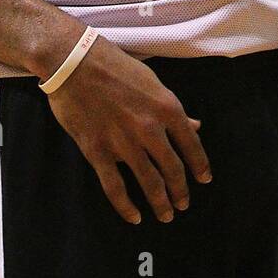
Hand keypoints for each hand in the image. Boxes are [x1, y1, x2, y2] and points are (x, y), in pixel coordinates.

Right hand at [46, 35, 211, 223]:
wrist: (73, 61)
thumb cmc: (114, 65)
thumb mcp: (151, 81)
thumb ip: (173, 108)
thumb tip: (197, 125)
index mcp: (166, 107)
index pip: (191, 144)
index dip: (200, 165)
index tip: (204, 180)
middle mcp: (149, 128)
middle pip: (173, 169)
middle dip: (181, 191)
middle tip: (183, 204)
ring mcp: (123, 142)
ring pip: (149, 183)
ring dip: (160, 202)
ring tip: (166, 215)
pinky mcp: (97, 151)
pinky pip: (116, 188)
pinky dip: (126, 207)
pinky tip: (134, 217)